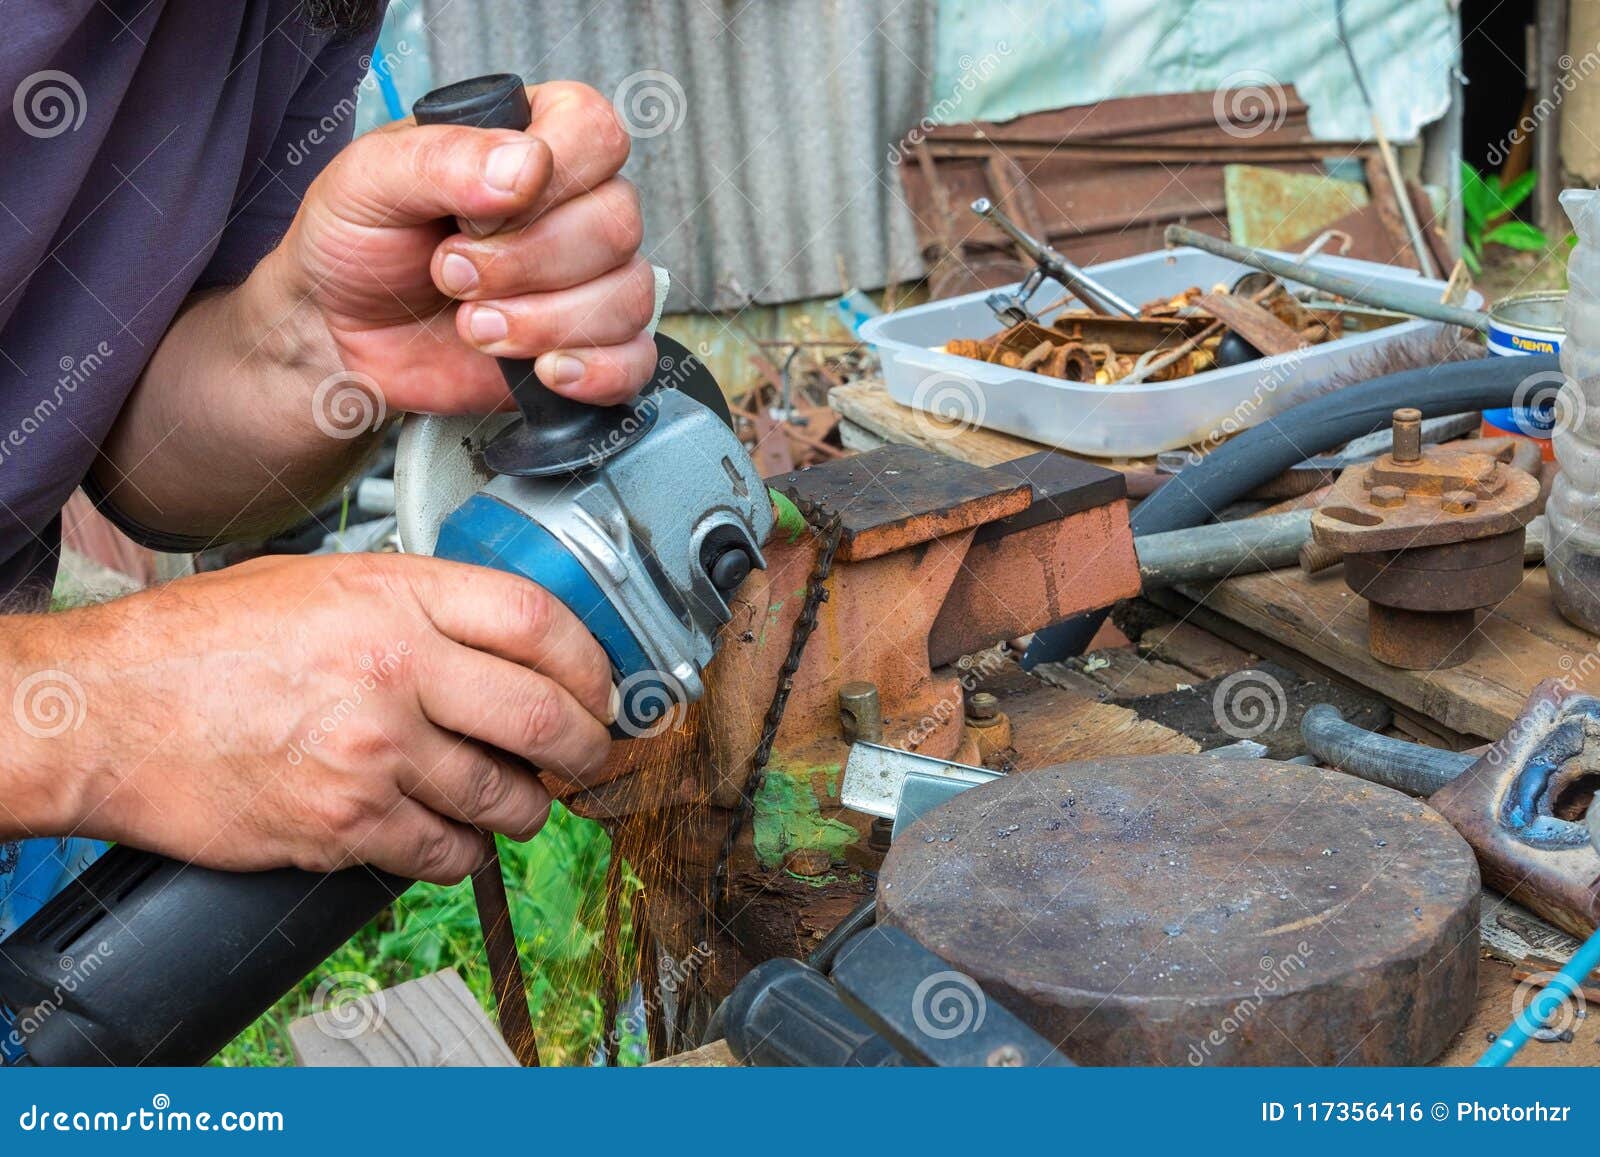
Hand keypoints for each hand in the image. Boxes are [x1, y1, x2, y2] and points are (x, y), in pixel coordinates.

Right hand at [1, 554, 615, 883]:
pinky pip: (446, 852)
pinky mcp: (345, 825)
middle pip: (545, 717)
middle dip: (586, 748)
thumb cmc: (199, 644)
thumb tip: (499, 634)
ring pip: (504, 797)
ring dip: (527, 807)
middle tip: (588, 756)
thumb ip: (414, 602)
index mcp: (395, 597)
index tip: (602, 687)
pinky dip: (464, 851)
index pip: (540, 622)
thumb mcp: (319, 581)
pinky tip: (452, 836)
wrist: (105, 712)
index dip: (592, 662)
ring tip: (515, 799)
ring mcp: (374, 754)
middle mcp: (395, 671)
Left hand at [275, 81, 654, 413]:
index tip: (477, 215)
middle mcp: (577, 206)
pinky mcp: (590, 348)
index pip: (597, 133)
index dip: (551, 179)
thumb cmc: (357, 242)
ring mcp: (591, 281)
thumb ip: (444, 158)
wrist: (340, 331)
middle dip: (526, 264)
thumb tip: (528, 166)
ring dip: (544, 323)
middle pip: (616, 224)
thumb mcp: (371, 178)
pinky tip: (542, 370)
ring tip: (472, 326)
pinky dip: (596, 371)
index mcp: (537, 140)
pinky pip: (636, 361)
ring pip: (629, 296)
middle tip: (450, 276)